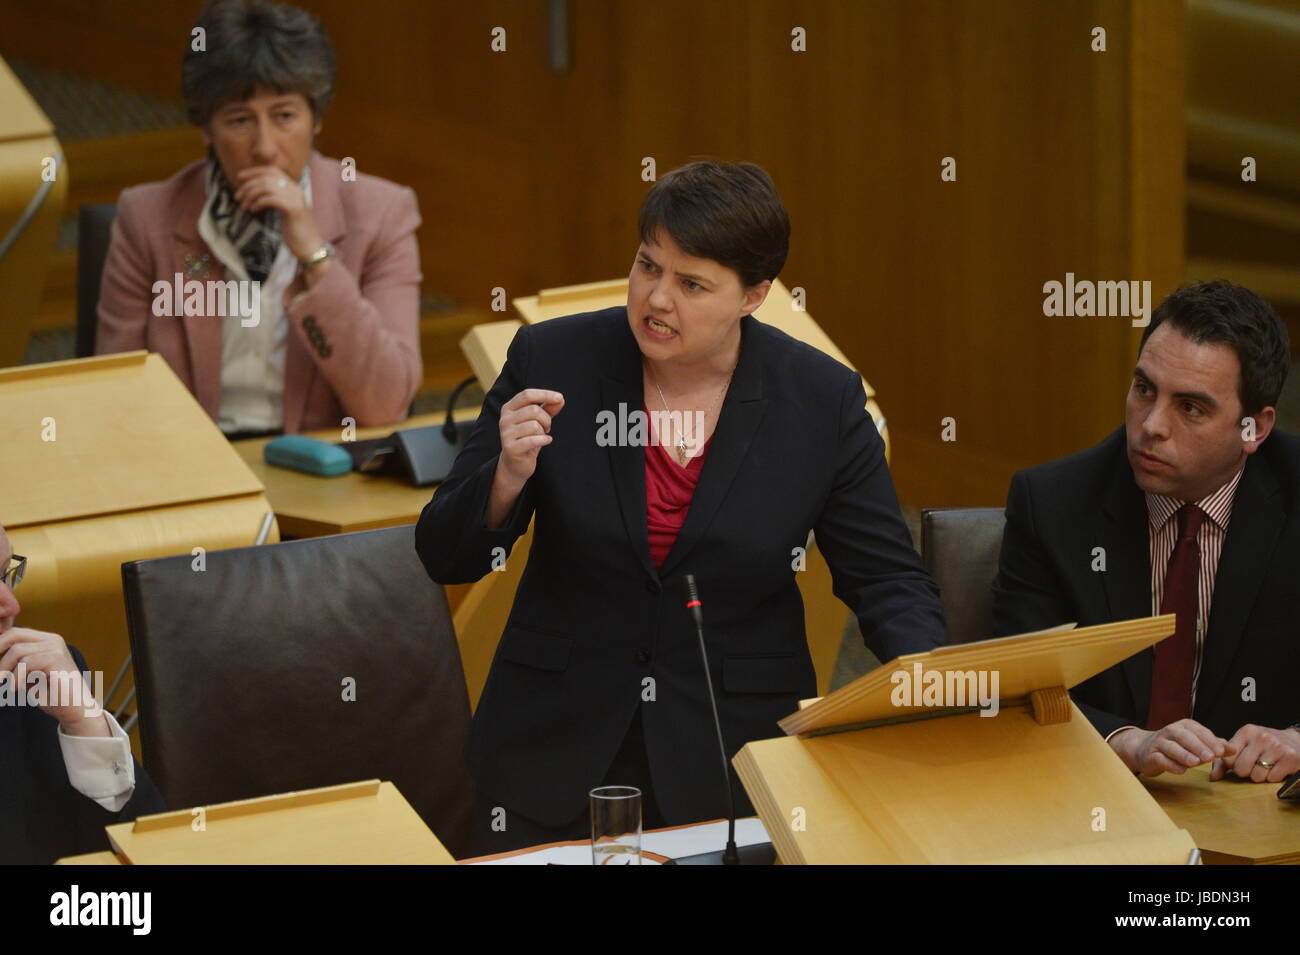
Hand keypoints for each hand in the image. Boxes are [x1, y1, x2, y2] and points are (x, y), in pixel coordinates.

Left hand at [0, 628, 109, 736]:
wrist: (75, 709)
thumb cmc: (50, 694)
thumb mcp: (28, 675)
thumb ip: (15, 663)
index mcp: (46, 641)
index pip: (14, 633)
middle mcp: (53, 640)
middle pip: (14, 635)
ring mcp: (56, 648)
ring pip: (17, 650)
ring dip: (4, 670)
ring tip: (3, 684)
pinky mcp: (57, 659)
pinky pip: (26, 663)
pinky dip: (16, 678)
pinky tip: (17, 689)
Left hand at [233, 165, 322, 261]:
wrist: (311, 248)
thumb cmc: (296, 233)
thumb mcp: (285, 211)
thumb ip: (276, 199)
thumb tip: (256, 192)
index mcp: (294, 188)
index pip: (272, 171)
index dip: (254, 171)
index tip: (239, 177)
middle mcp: (296, 190)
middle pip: (267, 177)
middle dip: (248, 185)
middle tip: (237, 197)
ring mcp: (296, 199)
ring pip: (267, 186)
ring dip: (251, 195)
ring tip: (244, 206)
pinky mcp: (294, 209)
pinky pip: (271, 199)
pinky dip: (259, 203)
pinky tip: (254, 210)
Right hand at [496, 388, 564, 487]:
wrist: (516, 464)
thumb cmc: (528, 438)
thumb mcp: (538, 420)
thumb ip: (548, 408)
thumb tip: (560, 399)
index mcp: (509, 408)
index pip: (527, 395)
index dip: (545, 394)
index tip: (560, 398)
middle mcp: (504, 419)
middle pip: (534, 410)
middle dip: (546, 419)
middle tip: (547, 428)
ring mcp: (506, 434)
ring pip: (534, 425)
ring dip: (543, 432)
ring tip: (541, 436)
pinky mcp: (510, 448)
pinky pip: (533, 440)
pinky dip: (544, 440)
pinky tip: (546, 441)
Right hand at [1109, 719, 1233, 776]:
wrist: (1145, 748)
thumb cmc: (1176, 746)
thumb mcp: (1196, 742)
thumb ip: (1213, 745)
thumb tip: (1233, 749)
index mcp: (1184, 726)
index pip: (1199, 731)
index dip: (1211, 741)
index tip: (1222, 752)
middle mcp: (1171, 732)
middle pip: (1185, 737)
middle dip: (1198, 747)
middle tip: (1211, 757)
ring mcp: (1159, 743)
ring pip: (1171, 747)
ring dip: (1184, 755)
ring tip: (1195, 763)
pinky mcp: (1151, 756)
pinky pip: (1160, 759)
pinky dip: (1170, 765)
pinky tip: (1181, 771)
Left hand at [1209, 724, 1299, 782]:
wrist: (1296, 741)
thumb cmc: (1265, 745)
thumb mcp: (1244, 746)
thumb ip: (1224, 761)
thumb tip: (1213, 778)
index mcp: (1246, 732)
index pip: (1228, 759)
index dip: (1233, 766)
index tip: (1241, 762)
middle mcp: (1261, 737)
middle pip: (1241, 769)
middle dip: (1247, 772)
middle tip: (1255, 765)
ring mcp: (1276, 746)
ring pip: (1257, 776)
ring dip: (1261, 776)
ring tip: (1267, 766)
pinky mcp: (1290, 757)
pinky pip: (1273, 778)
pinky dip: (1274, 778)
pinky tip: (1277, 768)